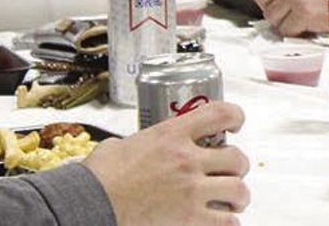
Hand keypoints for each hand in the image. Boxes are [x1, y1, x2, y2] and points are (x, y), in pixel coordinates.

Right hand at [84, 100, 249, 224]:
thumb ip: (139, 143)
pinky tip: (221, 221)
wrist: (89, 205)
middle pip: (236, 157)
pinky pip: (227, 221)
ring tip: (232, 201)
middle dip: (238, 167)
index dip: (236, 117)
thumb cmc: (98, 178)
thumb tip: (132, 148)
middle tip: (230, 174)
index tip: (237, 124)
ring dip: (238, 196)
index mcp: (172, 135)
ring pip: (239, 190)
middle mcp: (187, 160)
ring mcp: (191, 191)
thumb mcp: (119, 146)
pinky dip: (229, 222)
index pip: (220, 113)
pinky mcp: (189, 220)